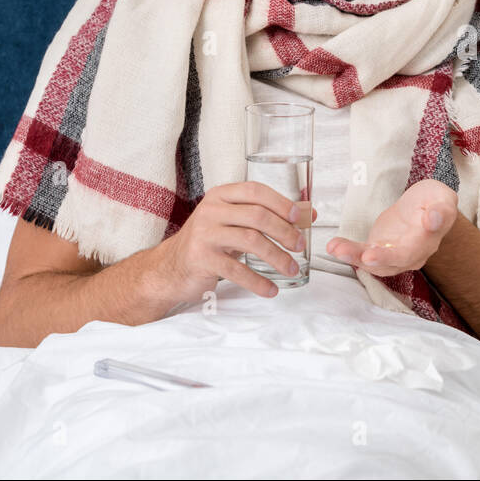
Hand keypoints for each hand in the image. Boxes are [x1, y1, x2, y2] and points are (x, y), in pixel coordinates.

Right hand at [152, 182, 316, 303]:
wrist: (171, 267)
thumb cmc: (210, 242)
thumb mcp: (233, 222)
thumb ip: (265, 216)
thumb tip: (308, 215)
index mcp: (221, 196)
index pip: (255, 191)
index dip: (281, 202)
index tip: (300, 217)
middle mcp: (211, 210)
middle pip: (257, 216)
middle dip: (284, 231)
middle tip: (299, 246)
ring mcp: (204, 233)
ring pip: (251, 241)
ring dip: (277, 257)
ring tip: (291, 268)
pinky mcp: (201, 258)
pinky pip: (237, 270)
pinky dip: (258, 282)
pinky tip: (271, 289)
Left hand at [325, 179, 459, 276]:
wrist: (424, 205)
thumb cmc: (434, 200)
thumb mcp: (442, 197)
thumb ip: (442, 209)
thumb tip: (433, 220)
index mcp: (428, 240)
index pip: (416, 250)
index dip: (399, 253)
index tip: (380, 252)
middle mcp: (411, 254)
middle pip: (393, 261)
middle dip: (377, 259)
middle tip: (364, 256)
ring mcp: (393, 255)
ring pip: (373, 262)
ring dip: (354, 257)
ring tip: (336, 248)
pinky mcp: (378, 249)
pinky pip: (362, 254)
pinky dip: (347, 251)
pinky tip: (334, 245)